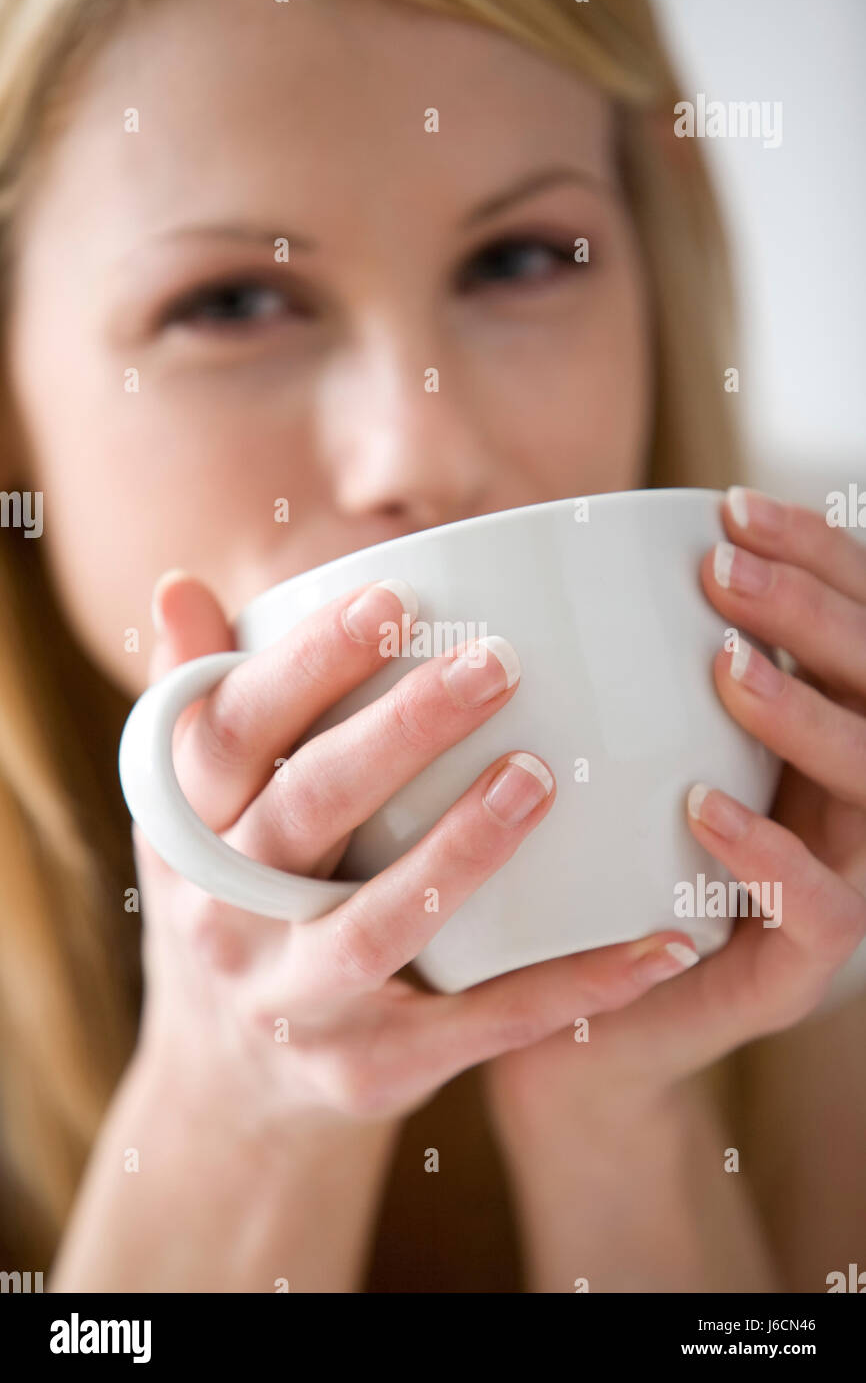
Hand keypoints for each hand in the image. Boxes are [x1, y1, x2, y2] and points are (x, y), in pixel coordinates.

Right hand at [134, 572, 697, 1137]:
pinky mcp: (370, 1071)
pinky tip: (658, 940)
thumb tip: (180, 586)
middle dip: (399, 731)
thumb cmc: (236, 907)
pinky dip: (572, 987)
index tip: (395, 597)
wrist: (227, 1087)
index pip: (230, 733)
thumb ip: (202, 708)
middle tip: (496, 662)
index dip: (307, 665)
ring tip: (540, 774)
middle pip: (308, 809)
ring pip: (379, 922)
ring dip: (462, 848)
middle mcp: (226, 917)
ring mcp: (295, 1002)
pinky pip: (479, 1026)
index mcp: (189, 833)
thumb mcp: (192, 818)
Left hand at [483, 488, 865, 1133]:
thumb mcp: (608, 761)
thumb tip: (541, 545)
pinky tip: (701, 808)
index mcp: (810, 742)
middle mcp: (840, 807)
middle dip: (814, 618)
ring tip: (725, 668)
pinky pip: (821, 913)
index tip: (731, 505)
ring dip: (805, 719)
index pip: (851, 632)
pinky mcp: (795, 972)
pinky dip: (768, 855)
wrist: (574, 1033)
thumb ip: (619, 678)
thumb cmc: (580, 876)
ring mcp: (835, 888)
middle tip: (724, 571)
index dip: (818, 562)